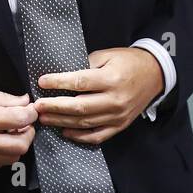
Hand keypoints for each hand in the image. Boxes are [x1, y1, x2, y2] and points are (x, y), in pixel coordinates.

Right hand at [0, 83, 36, 170]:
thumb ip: (4, 98)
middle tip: (23, 123)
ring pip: (12, 157)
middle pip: (21, 145)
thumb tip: (25, 103)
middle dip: (28, 133)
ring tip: (9, 132)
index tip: (30, 110)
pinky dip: (4, 153)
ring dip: (17, 145)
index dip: (31, 114)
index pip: (21, 120)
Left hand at [33, 47, 163, 145]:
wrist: (155, 75)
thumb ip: (86, 64)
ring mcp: (118, 116)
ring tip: (44, 118)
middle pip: (79, 107)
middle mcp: (115, 100)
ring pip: (85, 123)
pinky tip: (65, 131)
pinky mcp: (120, 125)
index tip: (41, 82)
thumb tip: (62, 73)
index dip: (58, 83)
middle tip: (37, 106)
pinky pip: (97, 136)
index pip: (79, 82)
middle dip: (55, 107)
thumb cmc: (129, 62)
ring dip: (61, 121)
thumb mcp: (107, 55)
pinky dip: (80, 136)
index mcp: (111, 79)